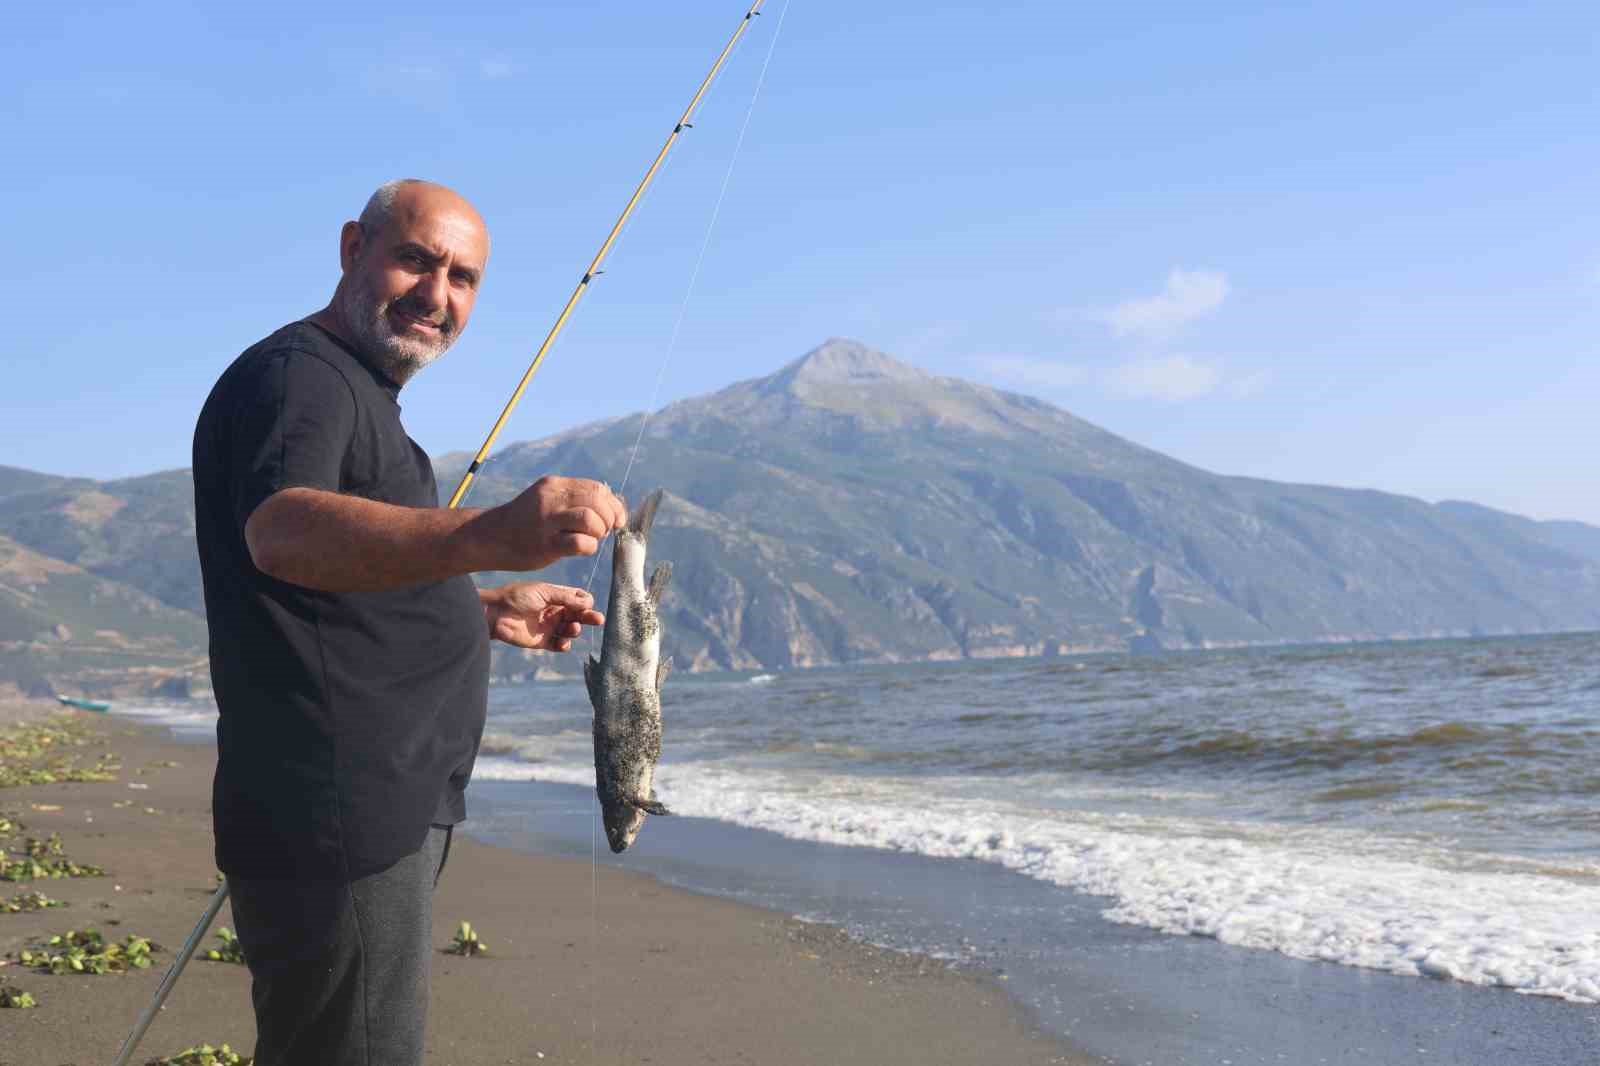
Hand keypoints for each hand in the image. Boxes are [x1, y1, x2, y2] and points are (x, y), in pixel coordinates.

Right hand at [480, 475, 627, 571]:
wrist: (492, 537)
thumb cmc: (526, 522)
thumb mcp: (548, 499)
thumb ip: (574, 499)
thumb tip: (611, 507)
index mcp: (555, 485)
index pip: (597, 488)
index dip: (613, 505)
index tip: (615, 519)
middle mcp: (551, 498)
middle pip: (596, 501)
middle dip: (608, 518)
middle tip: (603, 531)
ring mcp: (546, 521)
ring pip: (590, 519)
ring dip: (599, 531)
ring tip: (592, 538)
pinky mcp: (544, 544)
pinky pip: (580, 543)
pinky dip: (589, 547)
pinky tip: (582, 549)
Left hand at [483, 582, 603, 651]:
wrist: (495, 613)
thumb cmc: (517, 596)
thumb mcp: (544, 592)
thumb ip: (566, 598)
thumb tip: (588, 603)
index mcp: (556, 596)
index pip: (579, 600)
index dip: (585, 602)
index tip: (586, 604)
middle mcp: (555, 611)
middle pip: (579, 615)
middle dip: (589, 617)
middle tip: (598, 620)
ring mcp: (549, 627)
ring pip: (571, 631)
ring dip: (575, 630)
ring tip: (572, 628)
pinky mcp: (542, 641)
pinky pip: (559, 645)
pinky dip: (564, 645)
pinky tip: (562, 642)